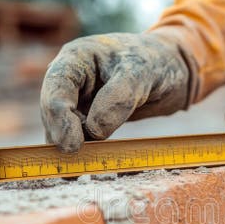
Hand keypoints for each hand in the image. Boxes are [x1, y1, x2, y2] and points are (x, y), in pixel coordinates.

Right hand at [40, 31, 194, 151]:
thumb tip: (94, 131)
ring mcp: (77, 100)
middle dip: (61, 133)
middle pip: (52, 109)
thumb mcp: (141, 73)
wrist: (171, 70)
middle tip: (75, 156)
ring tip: (79, 165)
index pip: (56, 87)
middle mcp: (71, 79)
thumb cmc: (155, 63)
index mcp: (76, 58)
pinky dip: (80, 150)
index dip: (59, 116)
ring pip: (61, 126)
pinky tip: (85, 165)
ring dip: (68, 144)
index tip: (73, 144)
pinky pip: (77, 136)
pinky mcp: (87, 118)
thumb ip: (119, 98)